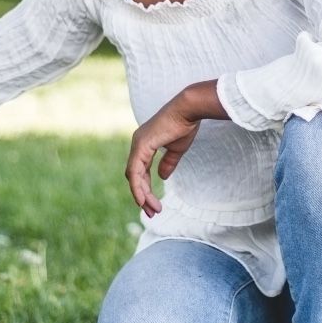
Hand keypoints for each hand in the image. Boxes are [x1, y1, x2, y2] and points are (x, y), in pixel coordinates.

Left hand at [125, 97, 200, 216]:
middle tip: (152, 212)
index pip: (140, 171)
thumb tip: (162, 177)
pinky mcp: (141, 146)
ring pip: (133, 177)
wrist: (189, 110)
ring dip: (142, 195)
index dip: (145, 188)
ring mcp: (137, 144)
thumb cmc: (185, 125)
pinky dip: (138, 187)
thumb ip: (168, 163)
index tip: (154, 204)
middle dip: (142, 196)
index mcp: (144, 144)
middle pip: (134, 176)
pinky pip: (135, 172)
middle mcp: (138, 144)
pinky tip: (143, 199)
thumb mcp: (176, 150)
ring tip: (152, 210)